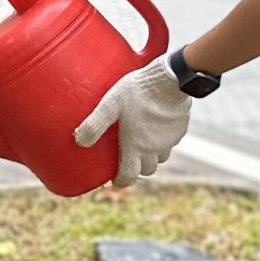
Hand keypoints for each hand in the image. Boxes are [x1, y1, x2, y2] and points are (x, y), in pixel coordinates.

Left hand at [74, 55, 192, 186]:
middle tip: (127, 157)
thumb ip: (94, 124)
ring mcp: (169, 140)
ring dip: (151, 155)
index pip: (129, 176)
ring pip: (161, 158)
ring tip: (142, 141)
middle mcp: (154, 149)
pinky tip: (156, 126)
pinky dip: (162, 141)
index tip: (114, 178)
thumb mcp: (110, 105)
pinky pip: (170, 142)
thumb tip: (79, 141)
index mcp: (136, 146)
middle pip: (147, 170)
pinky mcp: (180, 129)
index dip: (121, 180)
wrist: (170, 79)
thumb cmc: (137, 92)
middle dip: (136, 168)